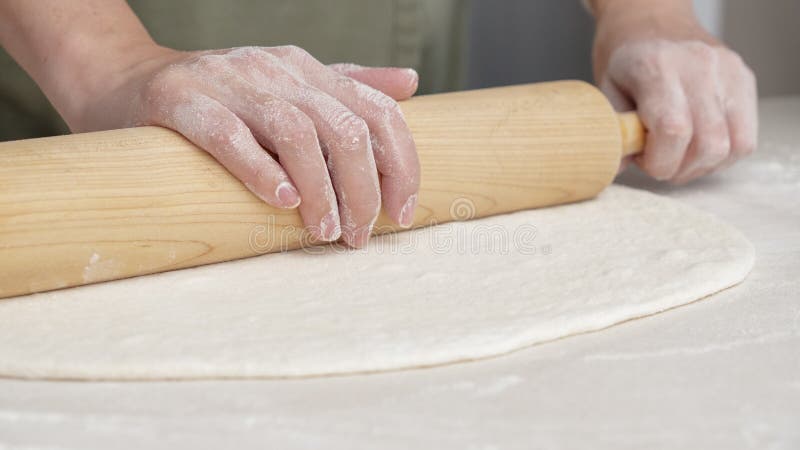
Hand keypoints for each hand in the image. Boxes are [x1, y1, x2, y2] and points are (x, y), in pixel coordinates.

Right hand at [80, 46, 420, 247]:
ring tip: (325, 231)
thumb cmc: (221, 98)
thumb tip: (410, 83)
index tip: (402, 212)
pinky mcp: (181, 99)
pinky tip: (281, 201)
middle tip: (357, 236)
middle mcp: (276, 69)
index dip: (400, 164)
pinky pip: (228, 134)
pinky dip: (260, 169)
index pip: (377, 111)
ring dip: (319, 189)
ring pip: (294, 132)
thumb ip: (350, 85)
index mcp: (307, 69)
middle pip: (342, 128)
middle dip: (362, 189)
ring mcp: (228, 81)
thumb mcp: (291, 86)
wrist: (128, 81)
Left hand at [592, 4, 757, 183]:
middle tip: (658, 159)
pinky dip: (721, 155)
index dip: (659, 161)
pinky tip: (697, 146)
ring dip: (701, 165)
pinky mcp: (745, 81)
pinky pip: (745, 139)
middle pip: (708, 145)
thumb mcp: (606, 91)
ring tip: (677, 153)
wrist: (652, 22)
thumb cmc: (627, 59)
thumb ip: (614, 131)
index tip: (642, 159)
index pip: (674, 131)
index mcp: (658, 67)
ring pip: (732, 147)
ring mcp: (729, 73)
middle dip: (679, 169)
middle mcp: (700, 67)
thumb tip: (614, 168)